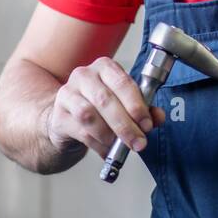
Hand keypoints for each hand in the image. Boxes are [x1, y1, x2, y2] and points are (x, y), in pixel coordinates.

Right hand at [46, 56, 165, 156]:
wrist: (67, 117)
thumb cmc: (100, 106)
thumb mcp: (124, 103)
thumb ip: (144, 108)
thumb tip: (158, 117)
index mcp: (105, 67)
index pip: (123, 82)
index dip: (136, 105)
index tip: (147, 124)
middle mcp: (84, 76)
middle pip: (105, 100)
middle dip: (125, 124)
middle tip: (138, 141)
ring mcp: (67, 94)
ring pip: (89, 115)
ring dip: (109, 134)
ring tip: (121, 146)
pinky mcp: (58, 116)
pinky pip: (80, 131)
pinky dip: (97, 144)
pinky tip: (107, 150)